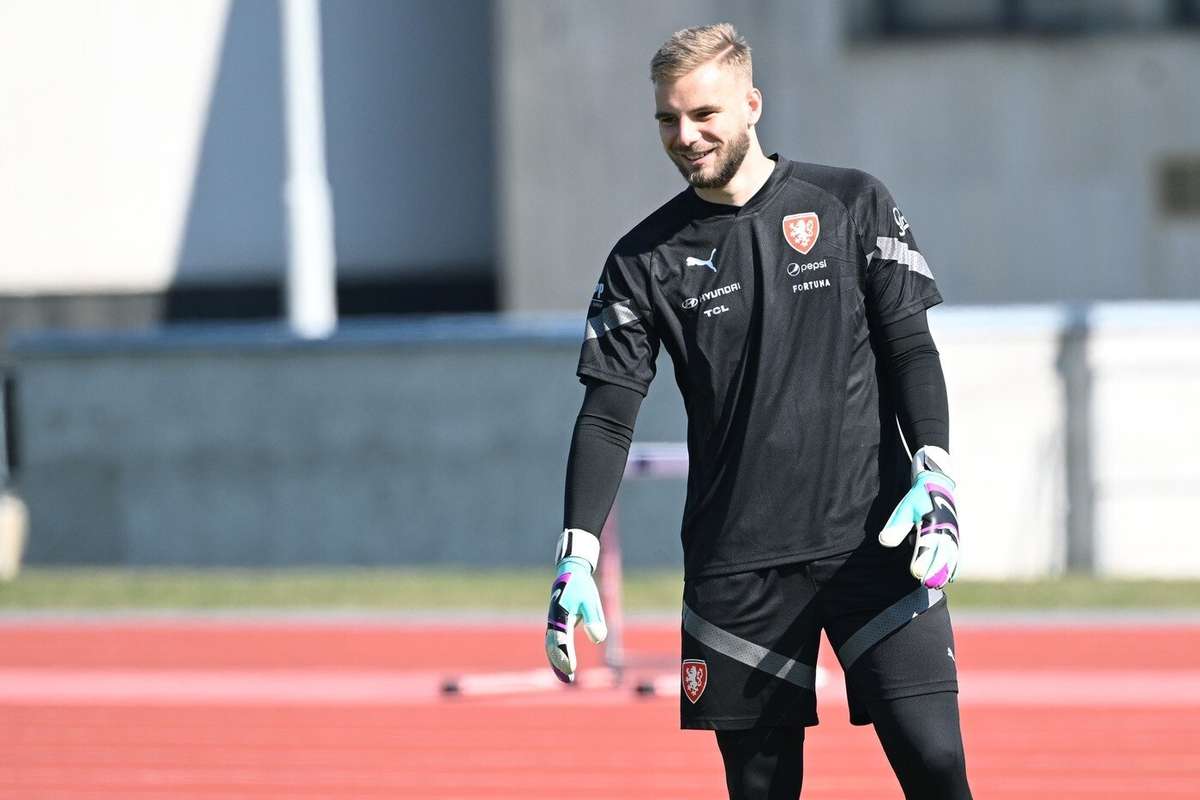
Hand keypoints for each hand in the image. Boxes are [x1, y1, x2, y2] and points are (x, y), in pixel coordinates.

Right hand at [545, 528, 606, 682]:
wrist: (571, 571)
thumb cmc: (582, 587)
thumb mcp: (591, 601)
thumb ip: (594, 619)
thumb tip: (598, 639)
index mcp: (561, 614)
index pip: (561, 638)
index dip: (565, 654)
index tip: (571, 668)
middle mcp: (553, 619)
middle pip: (553, 645)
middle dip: (559, 663)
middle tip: (568, 679)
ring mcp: (552, 621)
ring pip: (551, 645)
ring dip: (556, 661)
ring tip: (565, 678)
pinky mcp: (555, 622)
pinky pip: (553, 641)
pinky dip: (556, 654)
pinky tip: (563, 665)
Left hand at [878, 446, 959, 588]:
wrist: (938, 484)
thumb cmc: (918, 497)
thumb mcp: (905, 508)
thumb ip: (896, 526)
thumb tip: (885, 542)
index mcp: (933, 522)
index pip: (928, 545)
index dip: (922, 560)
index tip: (916, 573)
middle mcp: (946, 529)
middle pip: (942, 554)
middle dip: (935, 570)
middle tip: (927, 584)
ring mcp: (953, 532)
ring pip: (952, 556)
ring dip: (945, 571)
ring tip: (938, 585)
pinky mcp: (956, 534)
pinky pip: (957, 552)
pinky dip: (955, 565)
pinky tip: (951, 578)